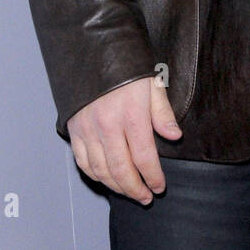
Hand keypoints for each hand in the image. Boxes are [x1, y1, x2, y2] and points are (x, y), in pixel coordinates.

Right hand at [66, 74, 181, 203]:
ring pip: (101, 171)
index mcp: (131, 115)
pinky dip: (94, 175)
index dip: (153, 177)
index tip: (159, 186)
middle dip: (135, 189)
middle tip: (146, 197)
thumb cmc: (125, 66)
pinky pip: (83, 162)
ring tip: (129, 192)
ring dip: (116, 187)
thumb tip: (175, 136)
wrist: (91, 51)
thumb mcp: (151, 83)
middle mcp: (107, 126)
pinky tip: (106, 179)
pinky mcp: (74, 129)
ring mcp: (88, 129)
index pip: (144, 157)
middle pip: (122, 170)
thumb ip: (163, 113)